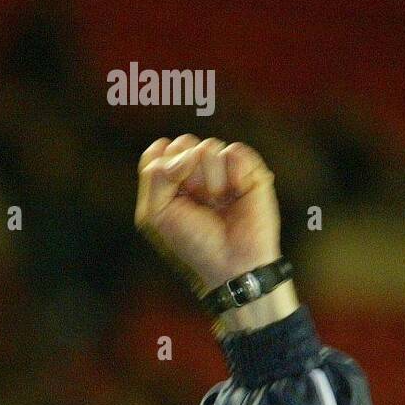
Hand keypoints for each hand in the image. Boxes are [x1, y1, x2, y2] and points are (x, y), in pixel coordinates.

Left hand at [134, 135, 281, 294]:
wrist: (232, 261)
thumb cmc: (193, 242)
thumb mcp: (157, 214)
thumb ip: (157, 176)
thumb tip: (189, 150)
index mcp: (169, 181)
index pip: (158, 152)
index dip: (163, 171)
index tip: (172, 197)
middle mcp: (194, 170)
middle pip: (182, 143)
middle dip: (186, 175)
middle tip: (197, 203)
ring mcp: (221, 168)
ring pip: (207, 147)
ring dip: (210, 183)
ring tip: (218, 204)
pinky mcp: (247, 167)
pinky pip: (233, 152)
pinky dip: (233, 176)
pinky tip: (237, 195)